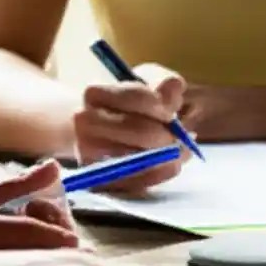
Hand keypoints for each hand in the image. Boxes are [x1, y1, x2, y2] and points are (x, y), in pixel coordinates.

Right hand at [76, 63, 189, 192]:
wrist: (99, 130)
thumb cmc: (128, 105)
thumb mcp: (146, 85)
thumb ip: (164, 84)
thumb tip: (175, 87)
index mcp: (94, 94)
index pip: (137, 97)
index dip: (163, 106)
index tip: (171, 111)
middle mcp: (84, 123)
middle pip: (143, 132)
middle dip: (169, 134)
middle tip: (181, 135)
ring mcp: (88, 154)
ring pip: (143, 159)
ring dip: (170, 155)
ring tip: (178, 148)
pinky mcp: (97, 180)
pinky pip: (141, 181)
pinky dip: (163, 171)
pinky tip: (171, 162)